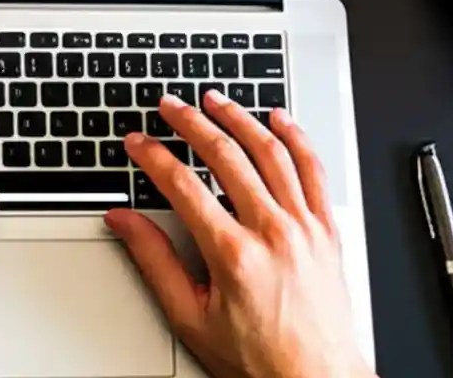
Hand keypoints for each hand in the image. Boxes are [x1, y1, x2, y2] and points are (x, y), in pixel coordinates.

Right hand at [105, 91, 373, 377]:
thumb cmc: (259, 359)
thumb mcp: (190, 317)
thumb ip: (154, 262)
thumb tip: (124, 223)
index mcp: (233, 254)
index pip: (183, 185)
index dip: (153, 157)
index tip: (137, 143)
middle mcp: (272, 232)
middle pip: (226, 156)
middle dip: (191, 123)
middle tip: (170, 106)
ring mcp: (304, 227)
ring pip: (271, 152)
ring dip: (240, 118)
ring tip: (215, 100)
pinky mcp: (327, 230)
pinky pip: (313, 170)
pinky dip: (296, 138)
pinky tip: (279, 119)